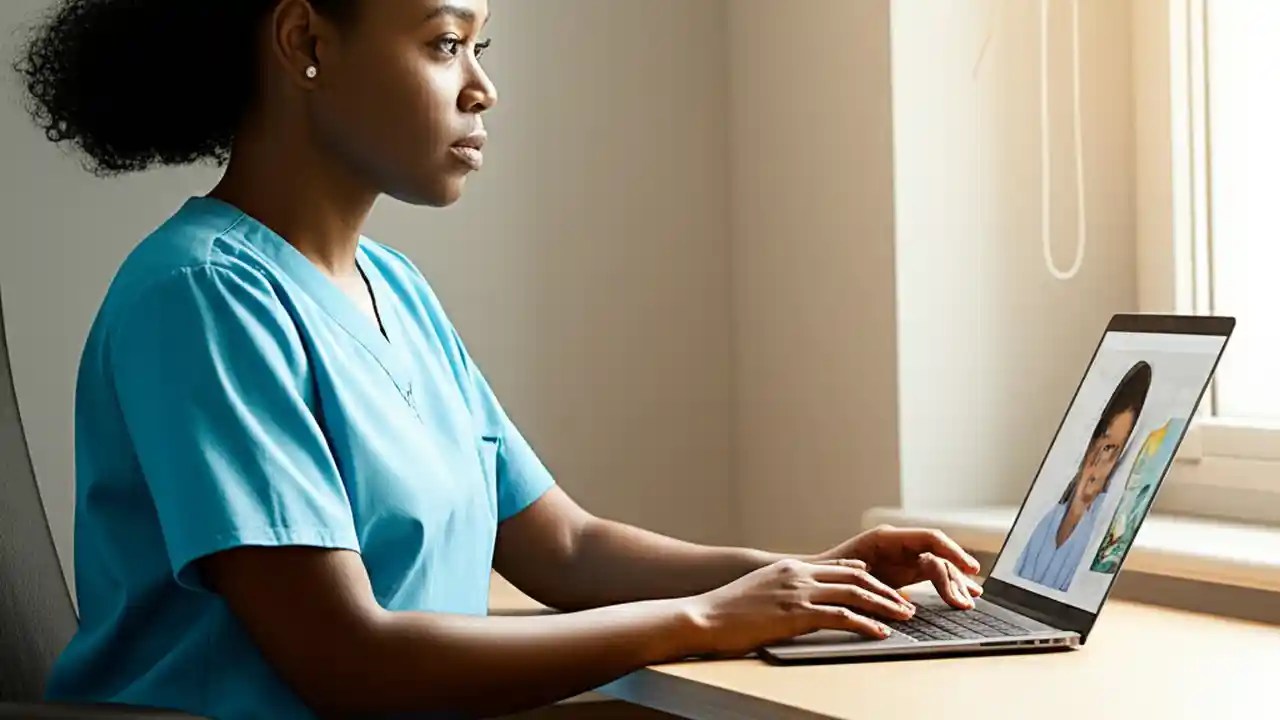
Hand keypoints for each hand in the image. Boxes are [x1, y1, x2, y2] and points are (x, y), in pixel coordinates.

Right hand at [685, 558, 915, 657]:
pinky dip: (866, 624)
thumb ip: (784, 592)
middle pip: (855, 578)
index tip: (887, 590)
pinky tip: (879, 633)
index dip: (869, 579)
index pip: (841, 568)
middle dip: (885, 592)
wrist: (702, 617)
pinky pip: (841, 617)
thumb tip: (801, 605)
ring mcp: (798, 592)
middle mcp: (798, 574)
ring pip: (855, 594)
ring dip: (884, 606)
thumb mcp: (759, 592)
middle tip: (906, 605)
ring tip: (904, 617)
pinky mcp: (796, 614)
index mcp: (790, 567)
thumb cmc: (726, 612)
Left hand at [817, 525, 983, 609]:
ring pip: (938, 566)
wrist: (816, 577)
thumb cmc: (829, 573)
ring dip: (955, 583)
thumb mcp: (850, 577)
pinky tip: (959, 597)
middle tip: (969, 599)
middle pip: (937, 555)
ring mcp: (903, 557)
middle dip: (956, 576)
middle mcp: (898, 544)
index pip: (929, 539)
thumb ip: (875, 584)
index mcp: (886, 538)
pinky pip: (931, 575)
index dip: (953, 552)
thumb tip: (902, 603)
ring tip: (969, 601)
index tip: (969, 569)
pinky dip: (945, 586)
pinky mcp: (904, 571)